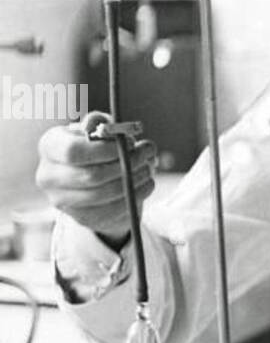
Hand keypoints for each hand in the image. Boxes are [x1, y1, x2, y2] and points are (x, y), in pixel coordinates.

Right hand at [36, 113, 156, 239]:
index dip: (106, 149)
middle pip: (91, 176)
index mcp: (49, 147)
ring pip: (103, 195)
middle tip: (146, 155)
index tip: (130, 143)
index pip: (73, 151)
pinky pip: (112, 211)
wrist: (94, 178)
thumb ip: (101, 123)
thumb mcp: (98, 129)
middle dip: (126, 165)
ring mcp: (62, 201)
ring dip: (133, 181)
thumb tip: (102, 126)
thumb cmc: (96, 147)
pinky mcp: (82, 218)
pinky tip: (145, 184)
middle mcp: (48, 176)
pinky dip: (134, 197)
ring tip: (148, 168)